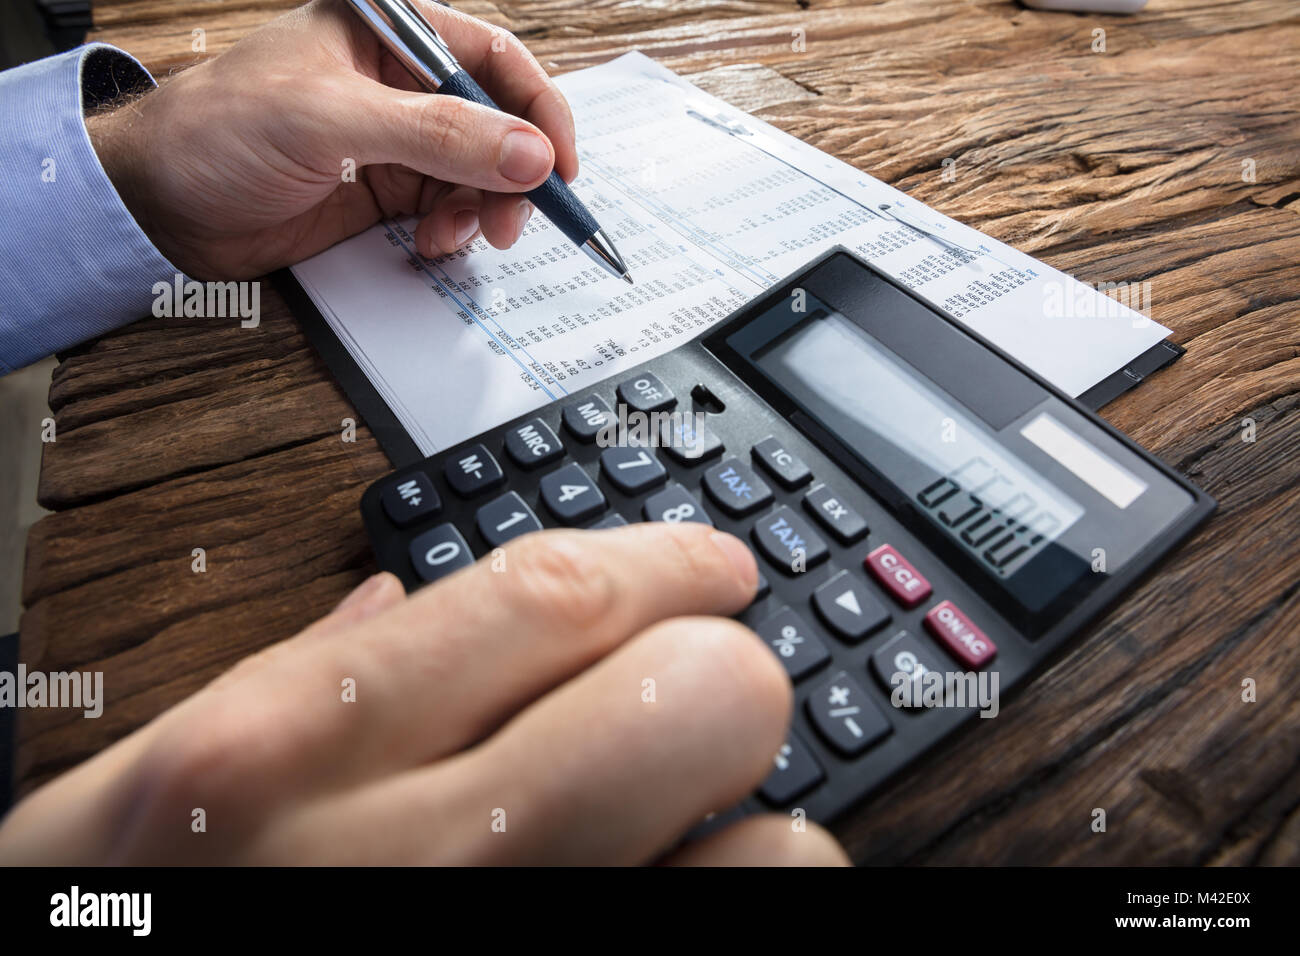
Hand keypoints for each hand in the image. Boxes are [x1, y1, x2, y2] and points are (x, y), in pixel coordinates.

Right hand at [0, 524, 847, 864]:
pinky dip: (726, 899)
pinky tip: (658, 893)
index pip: (553, 598)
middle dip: (723, 676)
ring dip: (746, 829)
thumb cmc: (132, 920)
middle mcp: (423, 854)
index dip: (667, 565)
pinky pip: (748, 934)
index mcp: (292, 749)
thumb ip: (284, 682)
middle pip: (700, 695)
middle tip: (694, 699)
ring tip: (675, 838)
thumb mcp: (139, 794)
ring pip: (772, 854)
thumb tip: (398, 607)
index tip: (714, 568)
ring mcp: (515, 944)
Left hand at [85, 0, 577, 278]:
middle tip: (510, 220)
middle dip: (511, 175)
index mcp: (388, 33)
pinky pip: (446, 210)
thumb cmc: (217, 131)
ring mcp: (394, 139)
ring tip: (452, 238)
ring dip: (479, 212)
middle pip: (497, 123)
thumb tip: (528, 154)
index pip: (492, 58)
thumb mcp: (333, 120)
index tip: (561, 166)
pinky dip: (451, 233)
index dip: (538, 110)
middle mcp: (398, 82)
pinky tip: (429, 245)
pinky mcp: (383, 191)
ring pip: (477, 174)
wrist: (157, 205)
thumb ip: (438, 135)